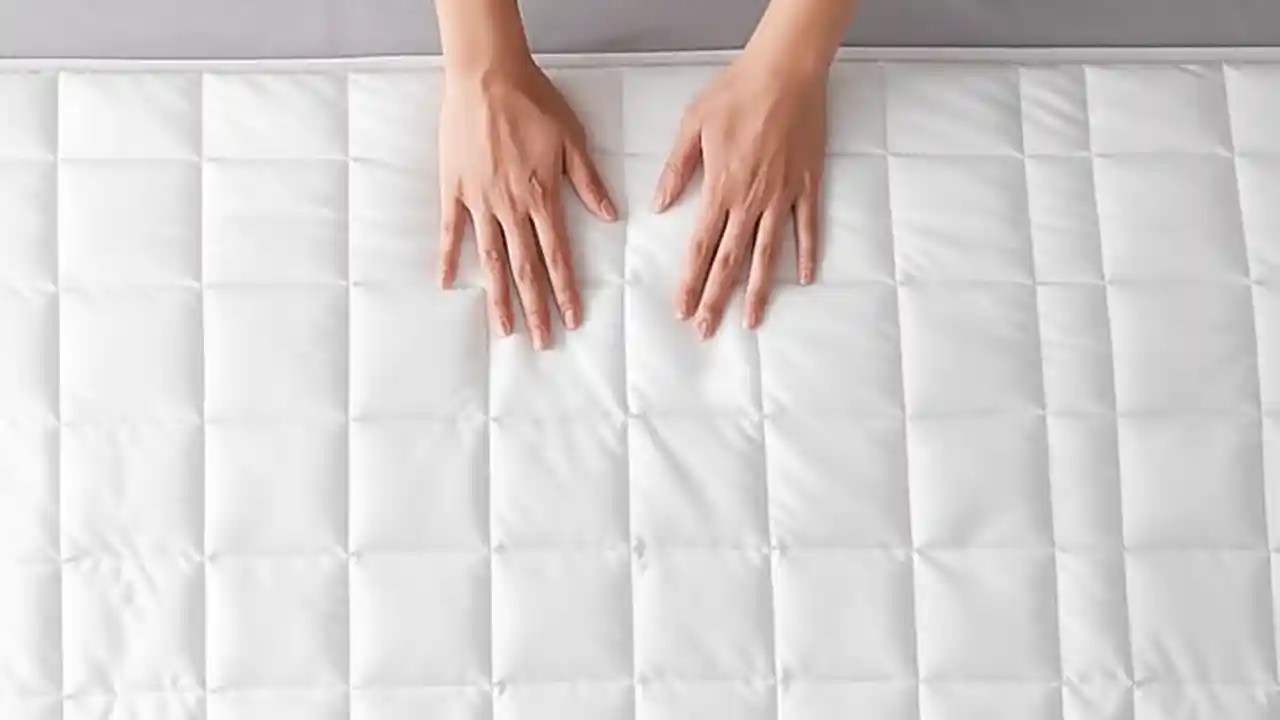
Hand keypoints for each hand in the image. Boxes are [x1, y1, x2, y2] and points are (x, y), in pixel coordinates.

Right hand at [438, 61, 616, 348]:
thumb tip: (610, 215)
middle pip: (524, 268)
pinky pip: (450, 231)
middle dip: (535, 307)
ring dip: (497, 297)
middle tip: (541, 341)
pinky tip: (447, 284)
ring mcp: (479, 200)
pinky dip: (448, 258)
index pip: (557, 256)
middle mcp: (511, 206)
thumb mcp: (573, 140)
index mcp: (542, 196)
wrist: (487, 75)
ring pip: (490, 258)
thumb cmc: (532, 101)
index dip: (565, 290)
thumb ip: (588, 182)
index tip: (572, 319)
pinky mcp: (454, 188)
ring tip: (503, 329)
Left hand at [653, 51, 827, 337]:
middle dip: (716, 299)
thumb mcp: (692, 125)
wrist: (785, 70)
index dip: (691, 281)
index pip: (701, 246)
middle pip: (730, 261)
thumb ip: (676, 169)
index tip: (683, 309)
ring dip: (758, 291)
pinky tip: (804, 278)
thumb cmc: (736, 91)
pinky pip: (807, 227)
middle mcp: (751, 199)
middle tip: (706, 330)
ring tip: (751, 321)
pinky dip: (807, 253)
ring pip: (768, 253)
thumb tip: (659, 204)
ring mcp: (783, 195)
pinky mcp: (807, 185)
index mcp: (720, 187)